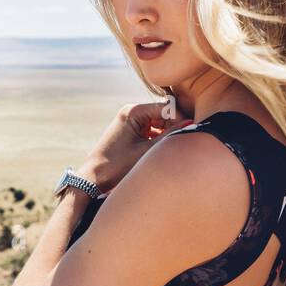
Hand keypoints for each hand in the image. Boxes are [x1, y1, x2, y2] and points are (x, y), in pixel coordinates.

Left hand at [79, 101, 193, 191]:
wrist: (94, 178)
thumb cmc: (117, 165)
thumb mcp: (147, 151)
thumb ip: (170, 136)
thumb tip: (192, 124)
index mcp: (134, 111)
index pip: (167, 108)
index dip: (181, 119)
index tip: (191, 132)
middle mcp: (132, 112)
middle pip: (164, 114)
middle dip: (175, 127)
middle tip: (185, 142)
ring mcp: (131, 121)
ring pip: (160, 124)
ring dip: (168, 134)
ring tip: (174, 149)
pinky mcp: (131, 131)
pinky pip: (152, 131)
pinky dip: (159, 139)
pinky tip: (163, 151)